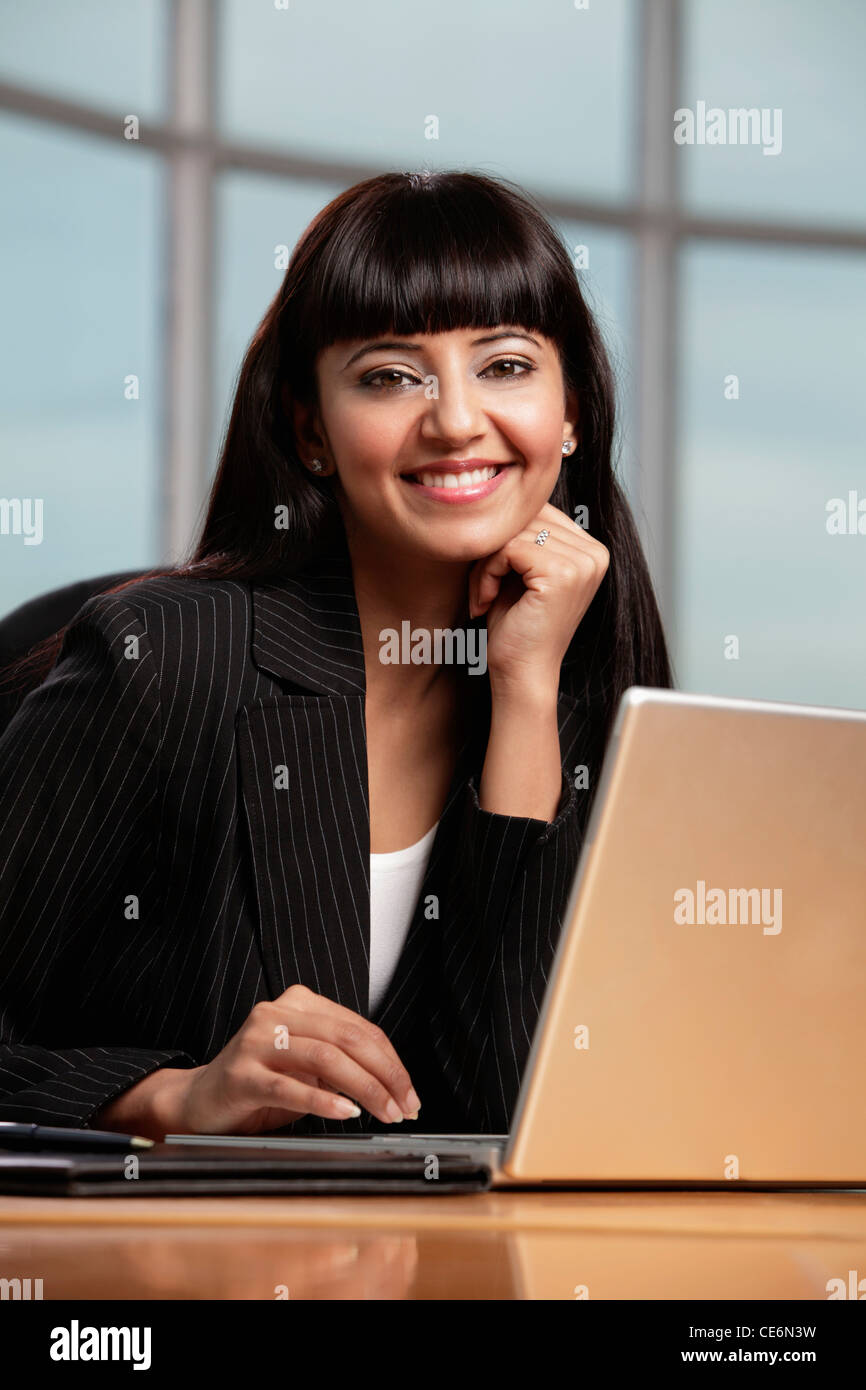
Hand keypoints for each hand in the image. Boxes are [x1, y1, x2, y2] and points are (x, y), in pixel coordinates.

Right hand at [94, 984, 420, 1138]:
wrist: (198, 1102)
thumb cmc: (259, 1087)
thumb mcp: (306, 1067)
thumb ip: (341, 1063)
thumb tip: (393, 1084)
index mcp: (298, 1004)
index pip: (359, 1028)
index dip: (391, 1061)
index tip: (409, 1092)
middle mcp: (277, 1014)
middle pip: (347, 1039)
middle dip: (385, 1075)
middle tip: (404, 1106)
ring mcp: (256, 1042)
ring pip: (324, 1058)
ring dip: (363, 1089)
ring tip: (383, 1113)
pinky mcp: (241, 1074)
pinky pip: (289, 1086)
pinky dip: (322, 1101)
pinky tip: (345, 1114)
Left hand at [468, 502, 608, 698]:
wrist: (521, 675)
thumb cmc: (516, 627)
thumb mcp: (521, 570)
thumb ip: (524, 534)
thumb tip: (503, 491)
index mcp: (591, 548)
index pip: (538, 512)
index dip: (506, 539)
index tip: (493, 577)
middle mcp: (596, 552)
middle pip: (526, 518)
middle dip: (493, 551)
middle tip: (482, 590)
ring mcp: (583, 562)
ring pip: (513, 532)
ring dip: (486, 564)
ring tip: (485, 596)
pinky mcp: (563, 573)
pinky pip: (508, 548)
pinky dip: (487, 573)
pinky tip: (486, 600)